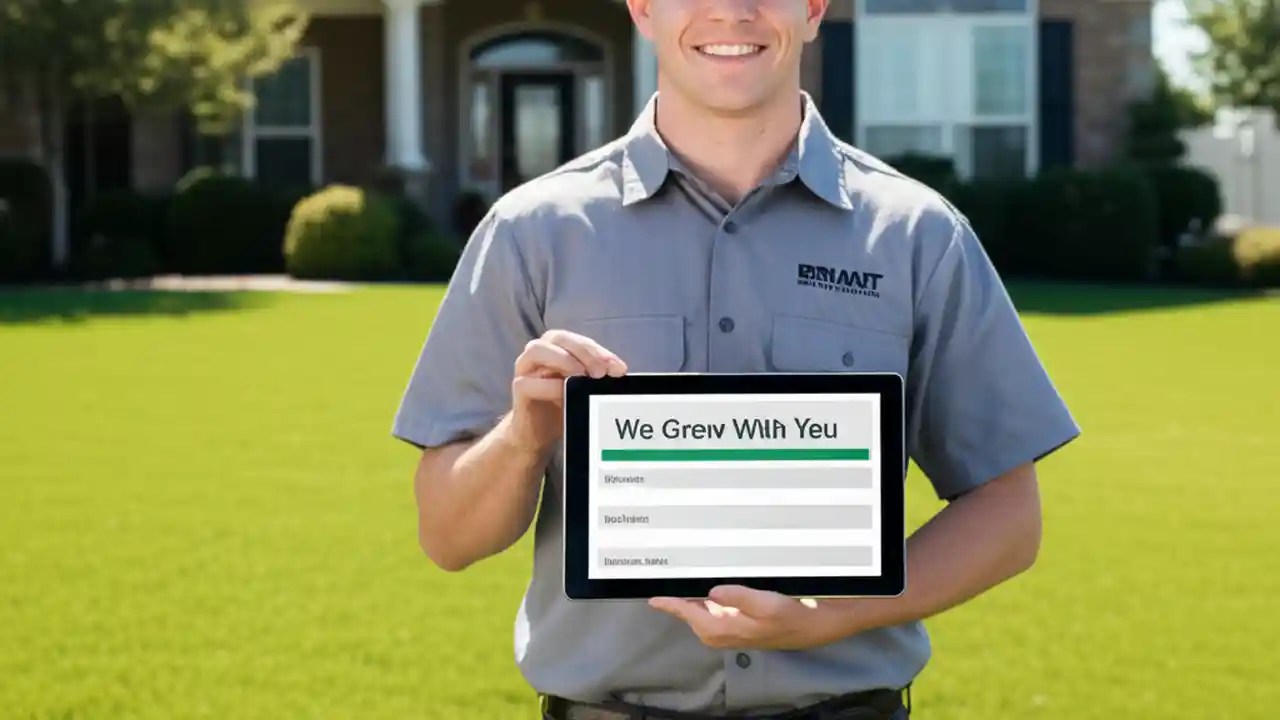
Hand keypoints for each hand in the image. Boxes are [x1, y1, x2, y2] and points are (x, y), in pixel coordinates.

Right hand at [508, 329, 626, 453]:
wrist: (537, 433)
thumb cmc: (563, 405)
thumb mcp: (584, 388)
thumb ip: (596, 377)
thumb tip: (618, 373)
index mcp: (557, 347)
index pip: (579, 341)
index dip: (600, 352)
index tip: (619, 369)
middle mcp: (539, 352)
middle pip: (558, 337)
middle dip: (583, 351)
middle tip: (600, 371)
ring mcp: (524, 368)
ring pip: (537, 350)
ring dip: (563, 360)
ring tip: (582, 376)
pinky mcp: (518, 388)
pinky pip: (528, 382)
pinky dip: (549, 385)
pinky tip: (566, 393)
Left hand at [649, 585, 834, 650]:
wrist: (810, 627)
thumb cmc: (788, 614)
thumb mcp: (765, 602)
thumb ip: (738, 596)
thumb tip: (711, 592)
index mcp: (724, 628)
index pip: (689, 614)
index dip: (671, 606)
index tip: (653, 599)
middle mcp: (723, 634)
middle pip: (692, 616)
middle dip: (680, 603)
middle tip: (670, 583)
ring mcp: (730, 633)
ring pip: (702, 617)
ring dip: (694, 604)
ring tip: (686, 586)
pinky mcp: (738, 629)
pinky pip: (713, 617)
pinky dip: (706, 606)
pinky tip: (709, 595)